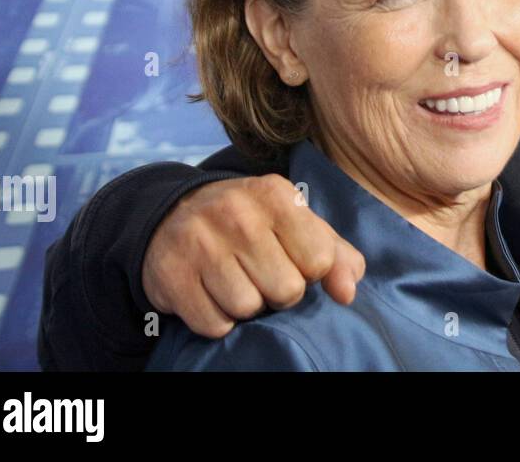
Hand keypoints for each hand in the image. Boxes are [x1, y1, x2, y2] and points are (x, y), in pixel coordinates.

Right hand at [141, 175, 365, 337]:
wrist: (173, 214)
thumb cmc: (251, 224)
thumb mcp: (296, 224)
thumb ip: (335, 254)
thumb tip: (347, 292)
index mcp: (276, 195)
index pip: (319, 259)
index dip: (310, 270)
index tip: (292, 259)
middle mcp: (237, 213)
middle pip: (286, 289)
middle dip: (279, 291)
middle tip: (261, 274)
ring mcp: (200, 242)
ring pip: (247, 308)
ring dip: (246, 306)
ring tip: (235, 281)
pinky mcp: (171, 273)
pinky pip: (213, 324)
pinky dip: (217, 319)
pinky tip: (210, 293)